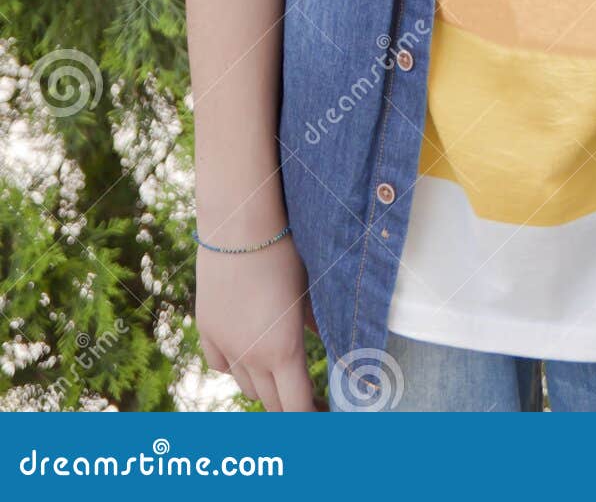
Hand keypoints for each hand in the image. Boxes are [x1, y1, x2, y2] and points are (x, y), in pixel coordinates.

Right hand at [195, 234, 315, 411]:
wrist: (239, 225)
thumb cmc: (285, 253)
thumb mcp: (311, 291)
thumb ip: (322, 325)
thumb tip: (340, 348)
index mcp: (283, 351)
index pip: (297, 409)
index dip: (313, 419)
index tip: (325, 416)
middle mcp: (252, 356)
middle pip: (272, 404)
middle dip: (293, 408)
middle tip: (312, 403)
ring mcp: (225, 345)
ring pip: (246, 387)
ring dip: (266, 389)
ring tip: (282, 379)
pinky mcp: (206, 329)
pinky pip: (221, 365)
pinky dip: (237, 368)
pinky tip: (248, 357)